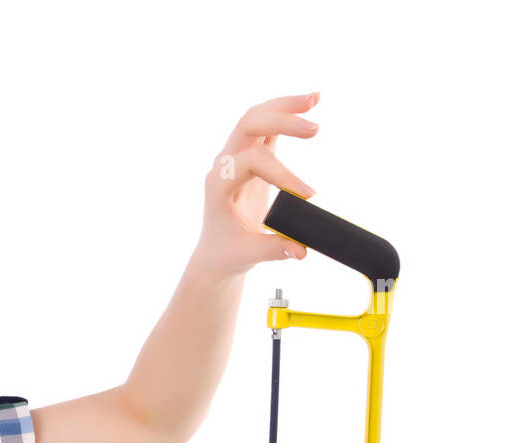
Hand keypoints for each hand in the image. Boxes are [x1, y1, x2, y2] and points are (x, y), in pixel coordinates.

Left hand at [194, 91, 320, 279]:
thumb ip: (274, 249)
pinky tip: (312, 101)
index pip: (251, 163)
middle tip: (314, 130)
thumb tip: (300, 249)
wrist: (217, 250)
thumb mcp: (249, 254)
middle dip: (281, 121)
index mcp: (218, 186)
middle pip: (248, 125)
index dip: (282, 175)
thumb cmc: (228, 252)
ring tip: (314, 99)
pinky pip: (266, 126)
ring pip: (255, 117)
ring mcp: (235, 156)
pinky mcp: (250, 155)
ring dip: (284, 106)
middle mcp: (223, 165)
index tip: (309, 197)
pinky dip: (286, 111)